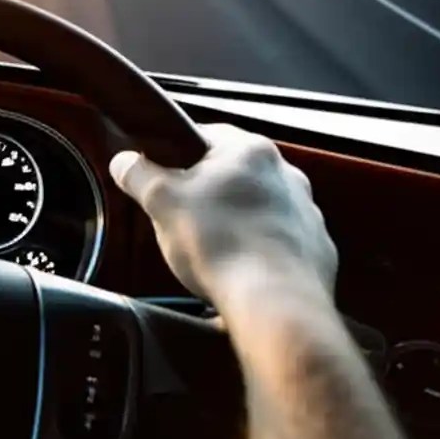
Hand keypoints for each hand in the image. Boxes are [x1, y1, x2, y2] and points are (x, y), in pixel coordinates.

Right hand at [110, 124, 335, 308]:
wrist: (274, 302)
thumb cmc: (220, 244)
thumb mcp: (162, 203)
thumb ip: (139, 175)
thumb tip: (123, 161)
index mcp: (250, 150)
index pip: (205, 136)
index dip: (178, 156)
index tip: (163, 178)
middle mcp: (287, 174)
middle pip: (234, 174)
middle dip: (208, 194)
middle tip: (183, 219)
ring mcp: (307, 212)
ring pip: (259, 208)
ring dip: (237, 222)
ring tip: (213, 252)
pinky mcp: (316, 249)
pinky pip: (280, 243)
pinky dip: (261, 253)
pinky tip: (241, 272)